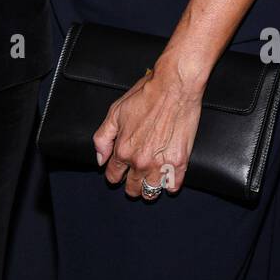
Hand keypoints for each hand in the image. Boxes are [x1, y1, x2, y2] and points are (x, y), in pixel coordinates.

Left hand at [93, 54, 204, 197]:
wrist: (174, 87)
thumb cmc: (146, 96)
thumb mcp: (115, 112)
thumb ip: (103, 138)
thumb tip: (100, 159)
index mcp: (123, 150)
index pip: (113, 176)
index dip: (115, 174)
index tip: (119, 171)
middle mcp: (140, 161)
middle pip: (132, 189)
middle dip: (131, 184)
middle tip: (135, 177)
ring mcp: (161, 165)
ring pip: (151, 192)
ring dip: (149, 188)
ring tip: (150, 180)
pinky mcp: (179, 163)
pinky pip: (173, 186)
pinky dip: (170, 184)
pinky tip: (168, 176)